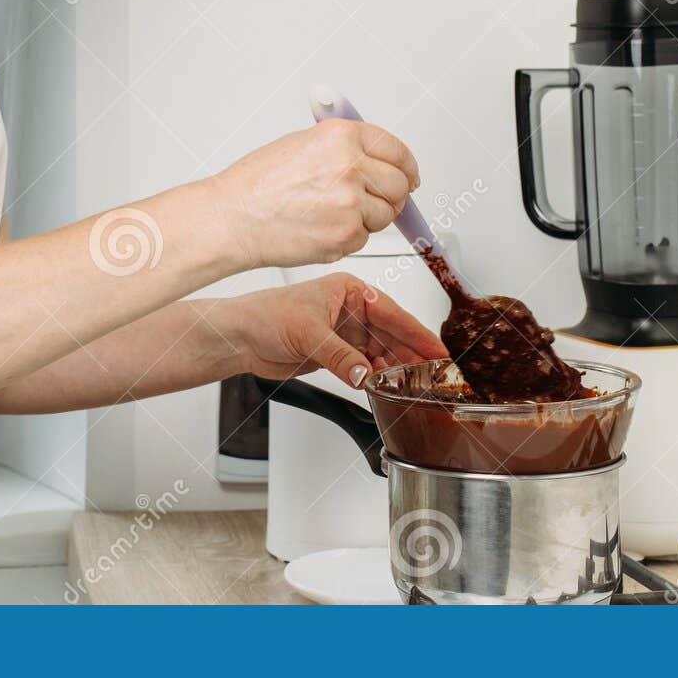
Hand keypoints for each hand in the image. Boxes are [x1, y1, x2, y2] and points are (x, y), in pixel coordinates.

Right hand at [204, 119, 420, 269]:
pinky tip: (320, 227)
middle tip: (369, 199)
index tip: (408, 174)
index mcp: (341, 137)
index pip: (396, 150)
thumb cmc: (257, 184)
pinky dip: (349, 236)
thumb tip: (374, 156)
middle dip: (390, 194)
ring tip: (330, 213)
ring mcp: (351, 203)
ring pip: (385, 214)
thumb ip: (343, 147)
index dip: (406, 165)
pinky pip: (364, 238)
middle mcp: (350, 167)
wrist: (233, 218)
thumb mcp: (302, 144)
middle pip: (399, 185)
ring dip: (368, 217)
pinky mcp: (346, 235)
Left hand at [214, 272, 446, 388]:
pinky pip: (366, 366)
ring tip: (414, 384)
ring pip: (382, 352)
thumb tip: (365, 373)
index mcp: (349, 291)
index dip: (417, 333)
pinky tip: (387, 387)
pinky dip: (377, 377)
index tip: (437, 349)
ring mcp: (346, 332)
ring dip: (396, 369)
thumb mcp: (308, 334)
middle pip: (392, 334)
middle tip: (434, 374)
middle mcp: (352, 310)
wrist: (240, 338)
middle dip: (412, 354)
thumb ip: (340, 357)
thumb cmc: (265, 316)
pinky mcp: (338, 353)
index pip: (392, 313)